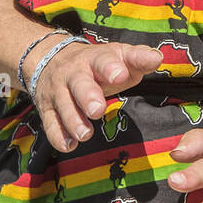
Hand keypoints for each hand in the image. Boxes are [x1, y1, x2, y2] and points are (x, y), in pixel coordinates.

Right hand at [32, 40, 163, 152]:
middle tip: (97, 109)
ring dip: (73, 120)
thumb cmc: (97, 66)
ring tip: (84, 134)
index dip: (111, 67)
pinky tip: (68, 145)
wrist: (51, 59)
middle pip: (79, 84)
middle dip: (87, 96)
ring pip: (63, 105)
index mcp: (95, 59)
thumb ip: (138, 59)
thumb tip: (156, 58)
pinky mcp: (47, 109)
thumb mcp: (118, 57)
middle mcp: (73, 74)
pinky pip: (50, 124)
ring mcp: (58, 92)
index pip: (103, 60)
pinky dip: (58, 136)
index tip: (120, 75)